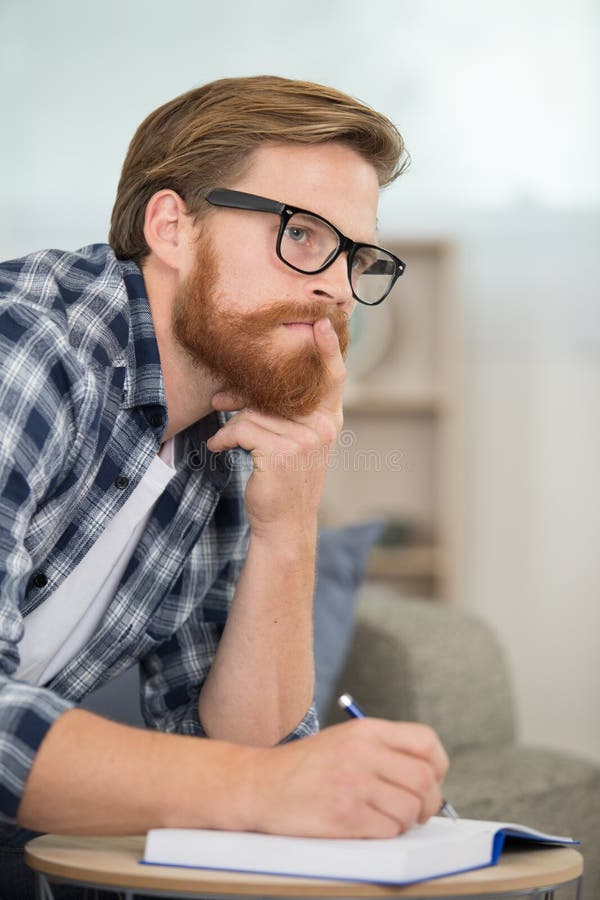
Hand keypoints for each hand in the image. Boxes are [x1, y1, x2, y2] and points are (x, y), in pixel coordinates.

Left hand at [206, 317, 344, 537]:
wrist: (283, 524)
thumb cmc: (284, 481)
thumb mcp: (295, 444)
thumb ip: (289, 415)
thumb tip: (251, 388)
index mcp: (328, 420)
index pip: (334, 377)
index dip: (328, 349)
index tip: (321, 322)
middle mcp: (322, 427)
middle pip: (277, 390)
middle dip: (243, 393)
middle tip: (220, 398)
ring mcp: (305, 439)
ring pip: (255, 411)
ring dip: (231, 423)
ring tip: (222, 438)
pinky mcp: (282, 452)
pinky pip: (243, 428)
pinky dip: (224, 437)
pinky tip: (218, 448)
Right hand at [240, 718, 448, 838]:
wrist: (259, 784)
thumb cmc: (305, 766)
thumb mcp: (345, 741)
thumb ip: (383, 750)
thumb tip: (428, 776)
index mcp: (366, 730)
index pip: (426, 742)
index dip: (437, 765)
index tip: (431, 779)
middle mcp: (362, 753)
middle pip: (425, 780)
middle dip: (428, 801)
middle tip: (416, 810)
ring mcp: (354, 784)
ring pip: (410, 809)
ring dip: (404, 821)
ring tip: (384, 817)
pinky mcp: (344, 816)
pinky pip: (387, 830)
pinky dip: (384, 833)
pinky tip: (366, 825)